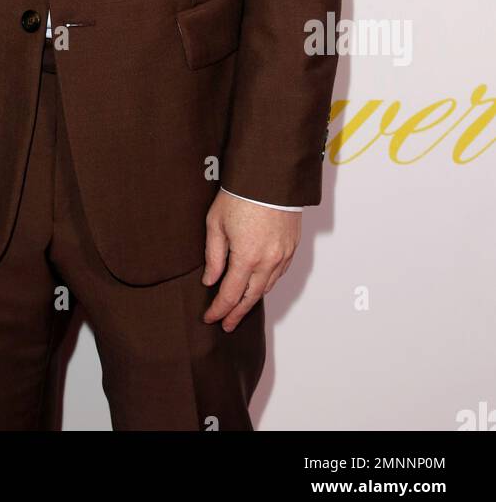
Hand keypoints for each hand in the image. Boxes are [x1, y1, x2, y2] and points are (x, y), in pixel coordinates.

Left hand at [202, 189, 300, 331]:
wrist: (270, 177)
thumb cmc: (240, 195)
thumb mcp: (216, 223)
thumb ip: (213, 255)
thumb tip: (210, 280)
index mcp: (246, 258)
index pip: (230, 294)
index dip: (219, 309)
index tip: (210, 318)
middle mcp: (268, 262)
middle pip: (251, 297)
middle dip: (236, 313)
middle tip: (226, 324)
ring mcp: (283, 255)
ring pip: (267, 287)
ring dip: (252, 300)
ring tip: (240, 308)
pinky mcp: (292, 247)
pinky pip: (279, 274)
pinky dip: (267, 283)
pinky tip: (259, 285)